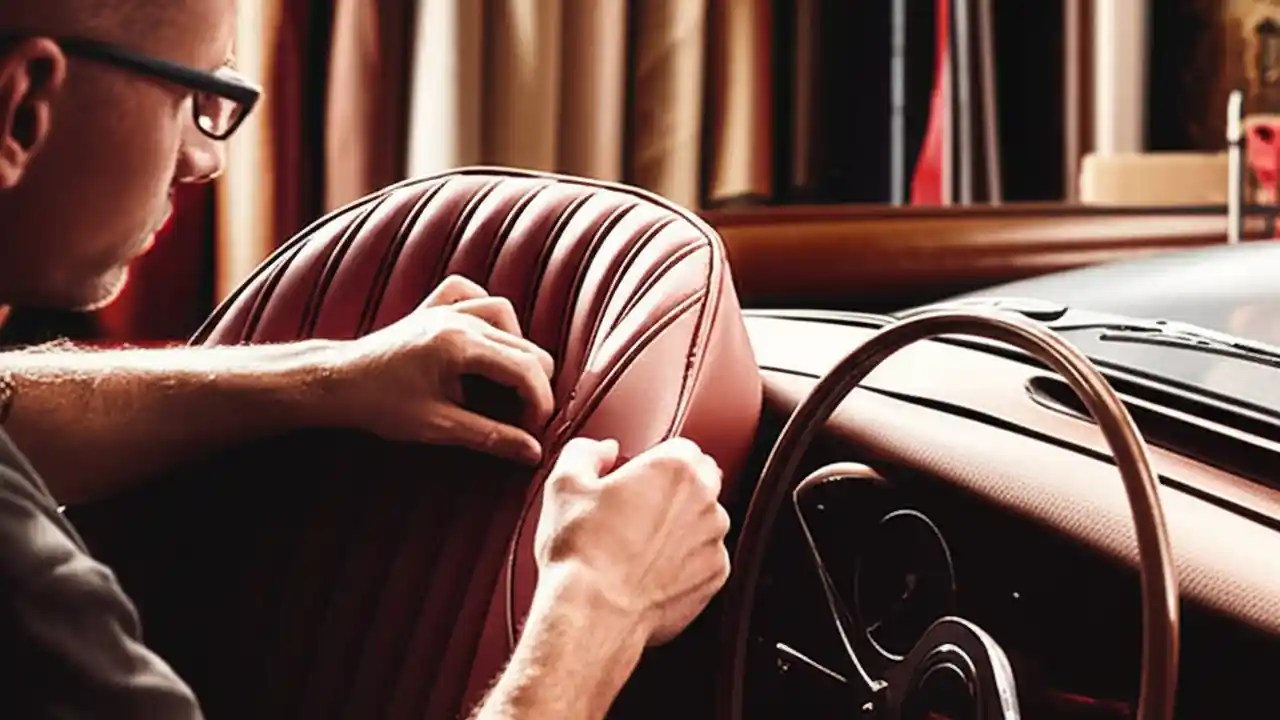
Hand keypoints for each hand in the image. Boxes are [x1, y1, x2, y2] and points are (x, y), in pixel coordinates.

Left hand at [333, 275, 554, 463]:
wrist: (338, 382)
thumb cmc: (380, 405)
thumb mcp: (438, 426)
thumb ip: (490, 436)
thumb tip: (533, 452)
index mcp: (461, 346)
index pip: (525, 369)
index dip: (539, 403)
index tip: (533, 431)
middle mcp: (458, 320)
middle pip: (524, 345)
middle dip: (532, 384)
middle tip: (520, 418)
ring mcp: (445, 310)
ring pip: (505, 315)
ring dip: (516, 348)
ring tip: (508, 380)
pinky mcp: (431, 309)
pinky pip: (469, 293)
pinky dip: (483, 310)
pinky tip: (484, 334)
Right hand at [534, 437, 731, 644]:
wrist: (593, 614)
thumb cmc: (581, 551)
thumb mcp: (565, 484)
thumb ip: (586, 453)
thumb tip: (602, 451)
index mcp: (676, 468)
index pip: (682, 449)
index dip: (655, 462)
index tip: (635, 478)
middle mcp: (705, 502)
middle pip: (700, 483)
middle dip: (674, 492)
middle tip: (636, 511)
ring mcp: (713, 543)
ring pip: (703, 523)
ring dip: (681, 528)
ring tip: (638, 547)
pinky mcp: (714, 579)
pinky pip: (703, 561)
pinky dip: (684, 564)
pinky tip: (650, 572)